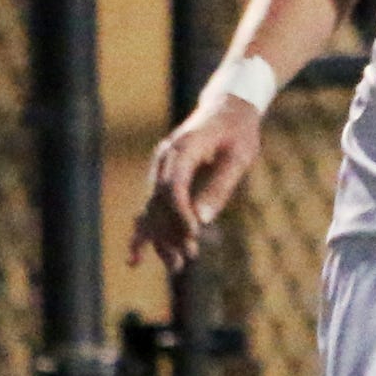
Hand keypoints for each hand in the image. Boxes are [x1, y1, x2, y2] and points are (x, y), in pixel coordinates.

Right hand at [128, 100, 263, 272]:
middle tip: (185, 260)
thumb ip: (220, 187)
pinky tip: (136, 257)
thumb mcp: (239, 157)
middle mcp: (165, 159)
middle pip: (159, 202)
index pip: (173, 186)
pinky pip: (154, 207)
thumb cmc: (237, 131)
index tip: (194, 235)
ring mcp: (161, 169)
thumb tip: (202, 221)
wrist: (227, 108)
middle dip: (171, 233)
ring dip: (161, 238)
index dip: (180, 213)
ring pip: (154, 209)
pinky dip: (150, 231)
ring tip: (174, 267)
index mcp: (182, 148)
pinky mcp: (165, 179)